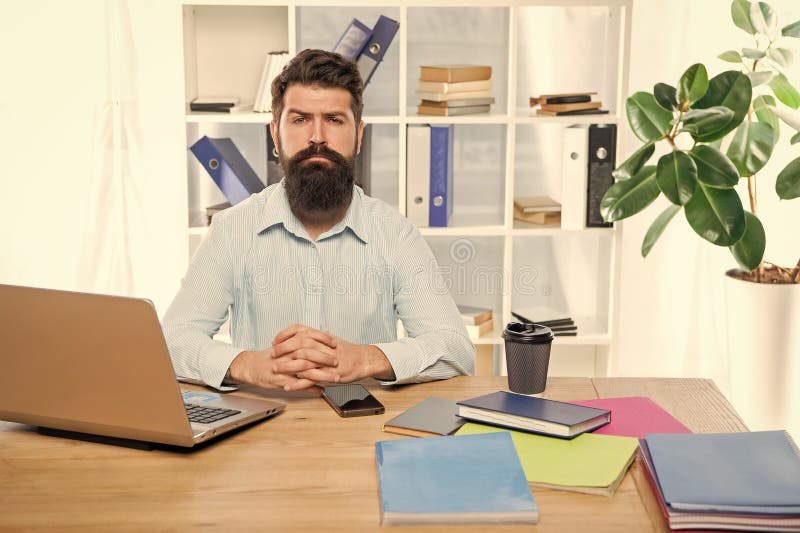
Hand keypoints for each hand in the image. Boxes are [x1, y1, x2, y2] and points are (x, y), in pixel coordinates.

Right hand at [227, 347, 330, 394]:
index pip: (307, 337)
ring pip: (304, 370)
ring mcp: (283, 368)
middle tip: (336, 361)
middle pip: (307, 352)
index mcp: (288, 344)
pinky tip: (320, 390)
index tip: (335, 342)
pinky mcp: (279, 381)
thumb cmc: (270, 357)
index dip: (322, 339)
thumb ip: (303, 339)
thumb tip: (325, 333)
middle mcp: (286, 354)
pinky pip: (296, 385)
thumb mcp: (286, 345)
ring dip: (321, 375)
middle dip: (324, 357)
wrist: (250, 366)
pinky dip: (309, 388)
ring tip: (334, 378)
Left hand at [271, 325, 394, 382]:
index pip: (300, 330)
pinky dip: (298, 383)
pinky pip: (311, 379)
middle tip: (272, 354)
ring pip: (303, 361)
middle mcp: (323, 347)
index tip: (275, 340)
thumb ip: (320, 337)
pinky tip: (289, 386)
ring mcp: (326, 361)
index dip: (285, 334)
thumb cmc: (349, 352)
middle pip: (299, 344)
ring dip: (287, 366)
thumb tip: (309, 332)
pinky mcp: (329, 374)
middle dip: (283, 349)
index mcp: (322, 337)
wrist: (365, 360)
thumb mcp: (333, 341)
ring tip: (275, 370)